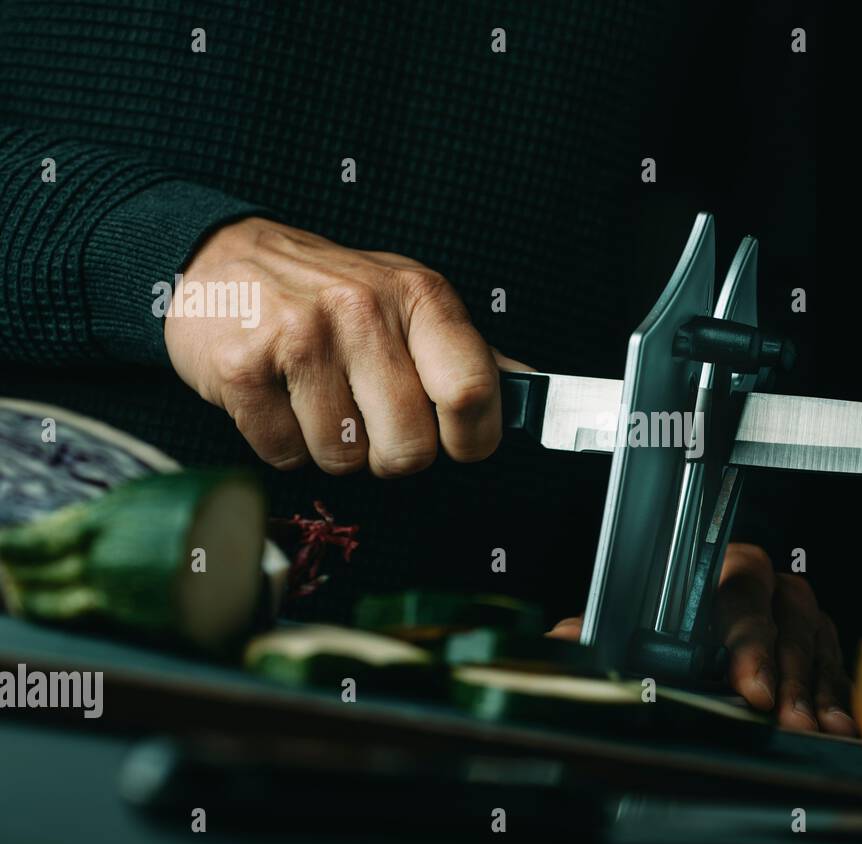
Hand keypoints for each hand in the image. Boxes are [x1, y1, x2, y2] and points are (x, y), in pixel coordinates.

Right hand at [164, 217, 528, 475]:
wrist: (221, 259)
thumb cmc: (330, 293)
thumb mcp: (410, 303)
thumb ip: (469, 352)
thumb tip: (534, 391)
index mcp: (420, 296)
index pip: (473, 392)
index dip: (471, 438)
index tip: (456, 442)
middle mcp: (363, 310)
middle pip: (409, 447)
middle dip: (391, 454)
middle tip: (370, 421)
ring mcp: (300, 336)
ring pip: (343, 460)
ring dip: (331, 448)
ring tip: (317, 399)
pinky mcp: (241, 366)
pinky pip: (284, 454)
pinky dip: (282, 445)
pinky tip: (278, 400)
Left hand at [547, 543, 855, 734]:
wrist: (664, 667)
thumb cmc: (646, 645)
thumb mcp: (614, 642)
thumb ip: (588, 643)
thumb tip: (560, 644)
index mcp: (709, 572)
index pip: (738, 591)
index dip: (748, 641)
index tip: (750, 687)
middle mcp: (757, 585)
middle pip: (788, 615)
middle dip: (789, 674)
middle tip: (788, 720)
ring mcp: (791, 614)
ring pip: (815, 639)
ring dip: (817, 687)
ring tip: (816, 729)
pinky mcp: (814, 646)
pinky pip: (833, 662)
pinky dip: (837, 695)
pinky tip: (839, 727)